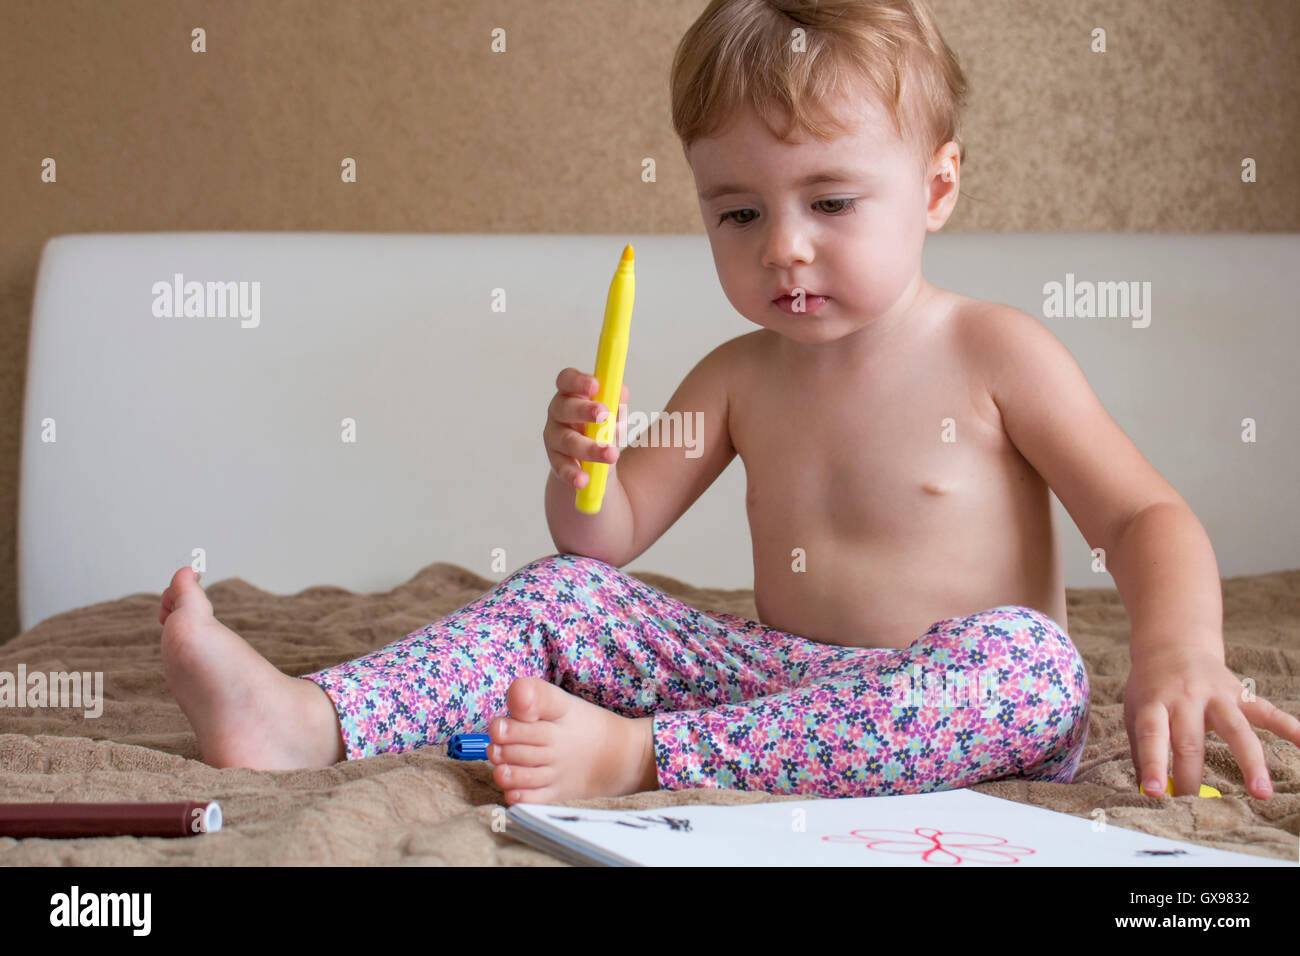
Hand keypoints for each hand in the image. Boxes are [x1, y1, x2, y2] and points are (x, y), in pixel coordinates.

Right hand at [543, 367, 629, 489]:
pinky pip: (562, 467)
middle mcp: (558, 413)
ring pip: (567, 440)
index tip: (595, 386)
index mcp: (571, 394)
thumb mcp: (614, 414)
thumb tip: (620, 391)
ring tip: (611, 454)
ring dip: (590, 448)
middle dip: (584, 411)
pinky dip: (573, 474)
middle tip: (604, 415)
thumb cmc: (602, 428)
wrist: (591, 463)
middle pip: (565, 408)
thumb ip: (617, 402)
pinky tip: (584, 480)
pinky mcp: (556, 461)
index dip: (578, 381)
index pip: (567, 380)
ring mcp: (554, 438)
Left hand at [1124, 645, 1299, 798]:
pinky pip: (1269, 713)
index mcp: (1155, 702)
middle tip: (1193, 807)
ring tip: (1261, 793)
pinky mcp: (1242, 694)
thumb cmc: (1151, 689)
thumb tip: (1150, 794)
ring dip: (1250, 762)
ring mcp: (1217, 695)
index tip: (1154, 792)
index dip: (1153, 764)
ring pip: (1237, 730)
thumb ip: (1143, 750)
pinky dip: (1290, 728)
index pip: (1152, 735)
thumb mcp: (1135, 711)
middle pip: (1191, 740)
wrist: (1173, 646)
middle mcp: (1186, 698)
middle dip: (1192, 776)